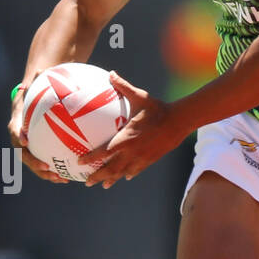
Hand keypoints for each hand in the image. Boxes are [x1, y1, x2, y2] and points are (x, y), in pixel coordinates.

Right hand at [8, 80, 68, 183]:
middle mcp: (20, 138)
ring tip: (60, 179)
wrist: (32, 103)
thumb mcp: (35, 84)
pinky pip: (44, 164)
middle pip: (23, 154)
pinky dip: (53, 172)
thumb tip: (42, 69)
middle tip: (46, 167)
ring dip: (45, 173)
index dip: (19, 136)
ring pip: (33, 164)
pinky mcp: (38, 153)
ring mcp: (28, 148)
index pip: (14, 130)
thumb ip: (37, 80)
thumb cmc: (35, 92)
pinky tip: (67, 178)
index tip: (26, 141)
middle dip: (34, 162)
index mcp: (17, 122)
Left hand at [79, 71, 186, 188]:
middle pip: (110, 169)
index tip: (79, 162)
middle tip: (87, 182)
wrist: (179, 121)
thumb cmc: (157, 108)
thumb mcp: (139, 96)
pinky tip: (125, 176)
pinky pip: (136, 170)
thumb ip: (123, 86)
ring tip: (103, 185)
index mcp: (125, 139)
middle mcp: (131, 152)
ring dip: (111, 180)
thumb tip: (111, 73)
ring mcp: (141, 158)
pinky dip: (128, 174)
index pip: (103, 152)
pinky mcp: (150, 160)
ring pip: (123, 173)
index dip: (90, 158)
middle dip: (97, 177)